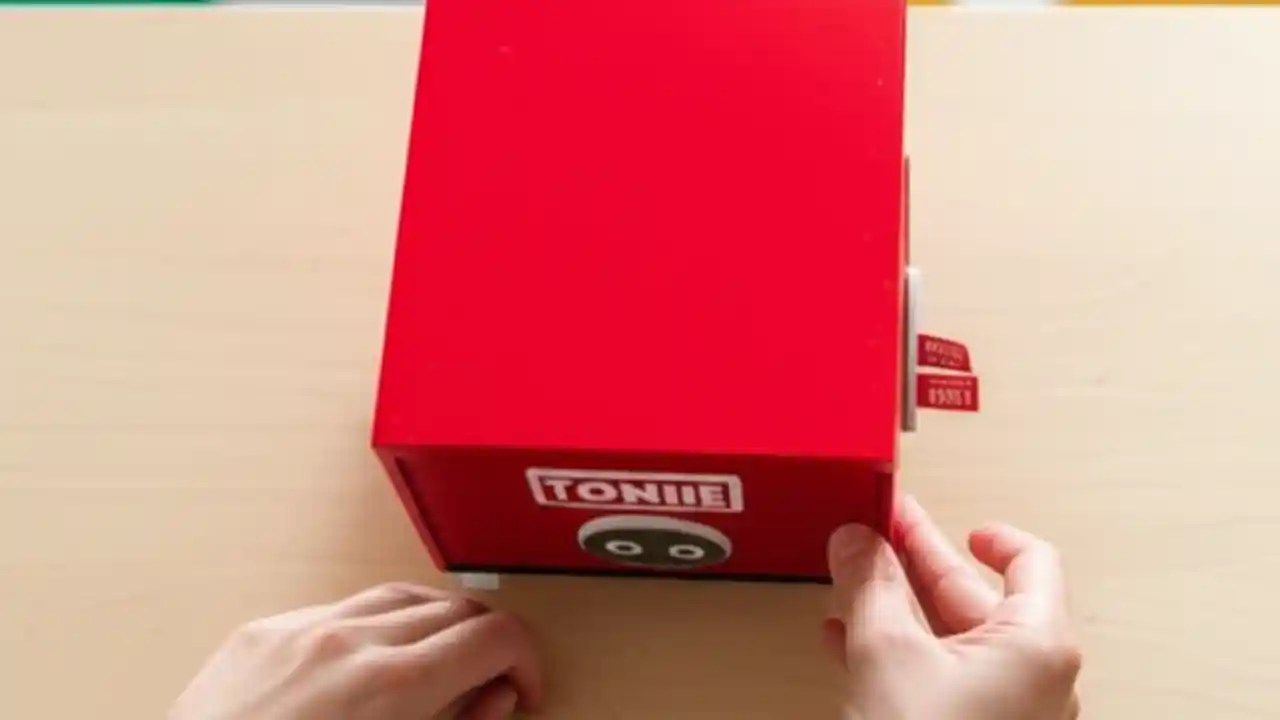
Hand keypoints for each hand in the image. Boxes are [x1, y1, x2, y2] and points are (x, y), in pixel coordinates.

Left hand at [170, 583, 542, 719]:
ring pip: (400, 597)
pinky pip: (338, 610)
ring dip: (436, 624)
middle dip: (487, 642)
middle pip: (454, 608)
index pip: (492, 635)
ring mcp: (299, 628)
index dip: (525, 659)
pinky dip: (375, 626)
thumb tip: (495, 697)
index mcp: (390, 685)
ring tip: (440, 664)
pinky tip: (369, 662)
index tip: (525, 690)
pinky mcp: (260, 632)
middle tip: (491, 683)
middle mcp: (349, 640)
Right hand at [824, 497, 1080, 719]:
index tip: (934, 516)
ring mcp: (1007, 713)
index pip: (1028, 559)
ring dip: (897, 605)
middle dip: (916, 562)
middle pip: (977, 597)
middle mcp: (1035, 678)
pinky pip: (941, 678)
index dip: (980, 531)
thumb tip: (858, 541)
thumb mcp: (886, 652)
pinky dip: (900, 651)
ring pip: (951, 639)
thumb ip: (871, 585)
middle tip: (874, 530)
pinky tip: (849, 640)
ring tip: (849, 580)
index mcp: (1038, 644)